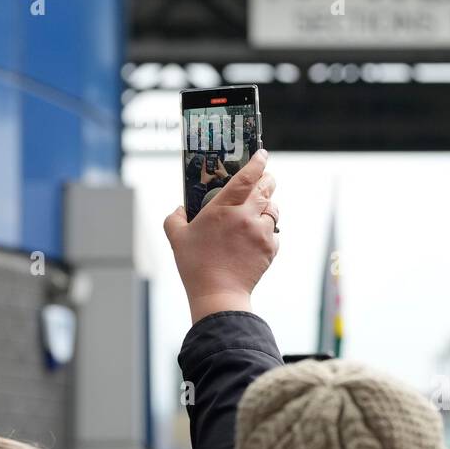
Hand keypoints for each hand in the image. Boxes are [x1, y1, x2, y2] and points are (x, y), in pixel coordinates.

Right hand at [164, 149, 277, 322]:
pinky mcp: (270, 248)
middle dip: (267, 180)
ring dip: (267, 207)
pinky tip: (255, 237)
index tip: (261, 154)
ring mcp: (260, 232)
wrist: (218, 294)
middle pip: (267, 188)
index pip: (247, 176)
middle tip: (263, 179)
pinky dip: (268, 231)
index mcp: (223, 208)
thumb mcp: (176, 238)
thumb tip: (180, 209)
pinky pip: (275, 232)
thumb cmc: (196, 267)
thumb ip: (174, 218)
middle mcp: (245, 216)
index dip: (257, 162)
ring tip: (256, 212)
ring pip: (273, 209)